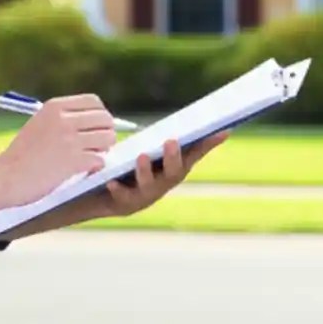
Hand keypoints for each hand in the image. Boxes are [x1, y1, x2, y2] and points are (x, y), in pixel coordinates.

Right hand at [0, 94, 116, 207]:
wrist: (3, 178)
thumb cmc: (20, 156)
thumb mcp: (39, 124)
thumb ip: (64, 119)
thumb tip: (96, 122)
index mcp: (55, 107)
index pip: (94, 101)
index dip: (100, 115)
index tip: (95, 127)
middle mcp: (64, 119)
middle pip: (105, 118)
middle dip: (106, 132)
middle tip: (96, 145)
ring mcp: (70, 140)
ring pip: (108, 138)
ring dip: (104, 150)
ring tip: (90, 157)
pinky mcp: (73, 161)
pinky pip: (100, 160)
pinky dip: (96, 167)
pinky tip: (84, 170)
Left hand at [100, 131, 229, 217]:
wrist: (98, 196)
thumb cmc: (128, 167)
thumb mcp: (146, 150)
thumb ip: (165, 140)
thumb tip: (184, 118)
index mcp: (173, 169)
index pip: (195, 155)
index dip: (210, 144)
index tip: (223, 130)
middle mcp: (163, 185)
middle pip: (174, 173)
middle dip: (174, 157)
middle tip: (172, 140)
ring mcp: (145, 197)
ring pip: (150, 186)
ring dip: (147, 171)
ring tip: (142, 155)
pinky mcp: (123, 205)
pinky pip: (122, 198)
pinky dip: (118, 189)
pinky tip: (111, 181)